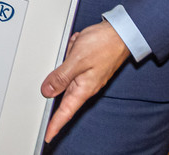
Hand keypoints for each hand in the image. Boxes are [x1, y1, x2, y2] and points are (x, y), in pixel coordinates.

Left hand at [40, 21, 130, 142]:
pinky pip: (73, 60)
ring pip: (67, 72)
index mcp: (83, 89)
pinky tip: (77, 44)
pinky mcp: (87, 66)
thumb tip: (47, 91)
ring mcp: (87, 76)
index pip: (65, 112)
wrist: (121, 33)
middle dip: (60, 76)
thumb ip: (61, 76)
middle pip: (64, 89)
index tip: (48, 136)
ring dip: (69, 56)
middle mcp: (85, 85)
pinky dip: (73, 50)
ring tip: (75, 46)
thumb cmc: (103, 45)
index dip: (55, 125)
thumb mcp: (77, 60)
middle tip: (59, 69)